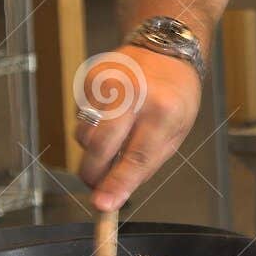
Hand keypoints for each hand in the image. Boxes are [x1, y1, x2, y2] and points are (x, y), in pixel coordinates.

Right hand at [73, 46, 201, 211]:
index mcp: (163, 111)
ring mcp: (108, 83)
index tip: (102, 206)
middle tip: (96, 185)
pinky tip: (109, 115)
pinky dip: (91, 127)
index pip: (136, 157)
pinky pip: (80, 118)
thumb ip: (145, 165)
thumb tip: (114, 195)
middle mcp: (133, 94)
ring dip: (93, 150)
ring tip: (114, 139)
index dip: (117, 184)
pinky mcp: (90, 78)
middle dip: (94, 174)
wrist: (165, 50)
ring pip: (84, 135)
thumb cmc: (174, 96)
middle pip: (100, 147)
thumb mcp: (176, 133)